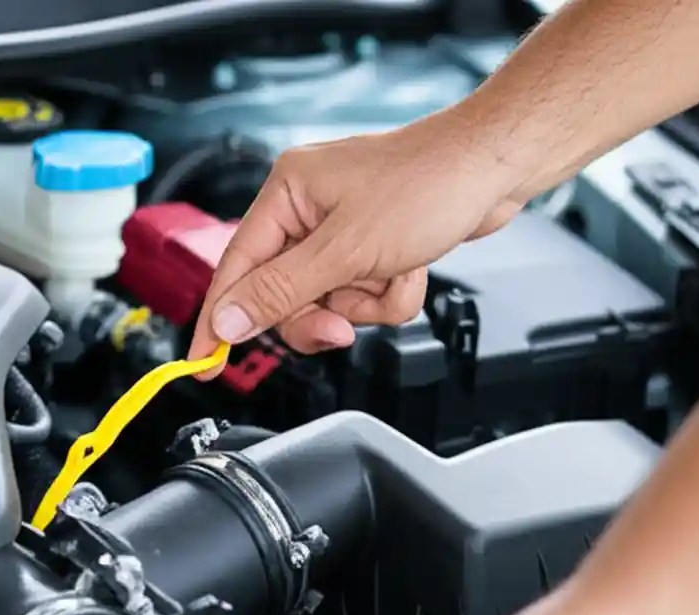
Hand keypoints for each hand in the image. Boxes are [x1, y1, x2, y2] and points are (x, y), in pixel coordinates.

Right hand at [187, 106, 527, 374]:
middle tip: (340, 326)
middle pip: (283, 294)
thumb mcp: (345, 250)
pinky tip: (409, 269)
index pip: (235, 267)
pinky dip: (388, 293)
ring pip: (329, 300)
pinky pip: (363, 293)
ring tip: (393, 274)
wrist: (495, 167)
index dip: (220, 320)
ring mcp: (343, 228)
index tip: (202, 363)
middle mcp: (308, 209)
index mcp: (287, 193)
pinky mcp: (373, 245)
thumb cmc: (428, 183)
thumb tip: (229, 321)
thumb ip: (281, 291)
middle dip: (319, 313)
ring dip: (365, 301)